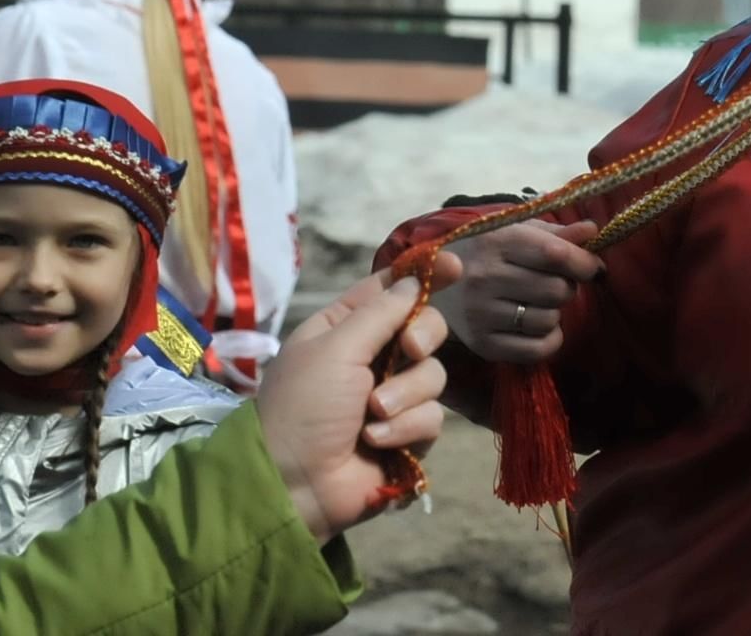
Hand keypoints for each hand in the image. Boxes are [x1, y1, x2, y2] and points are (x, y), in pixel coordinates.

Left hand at [257, 258, 453, 543]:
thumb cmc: (303, 405)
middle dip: (423, 337)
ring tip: (371, 416)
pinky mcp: (407, 434)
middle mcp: (373, 357)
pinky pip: (431, 417)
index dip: (425, 276)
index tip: (456, 267)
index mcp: (347, 328)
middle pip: (426, 329)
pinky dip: (405, 429)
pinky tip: (376, 443)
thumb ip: (382, 311)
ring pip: (433, 375)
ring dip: (405, 395)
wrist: (294, 484)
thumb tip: (416, 280)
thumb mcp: (335, 348)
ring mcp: (393, 397)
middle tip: (409, 350)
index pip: (393, 290)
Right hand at [432, 219, 603, 363]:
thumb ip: (557, 233)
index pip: (556, 254)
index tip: (592, 266)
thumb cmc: (487, 252)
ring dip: (555, 312)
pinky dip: (550, 340)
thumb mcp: (517, 231)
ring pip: (549, 320)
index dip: (584, 262)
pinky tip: (541, 327)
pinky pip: (537, 350)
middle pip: (557, 290)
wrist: (432, 281)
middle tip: (556, 283)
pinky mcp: (482, 344)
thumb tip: (593, 232)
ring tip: (540, 302)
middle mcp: (485, 278)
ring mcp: (480, 314)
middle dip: (567, 287)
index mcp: (497, 242)